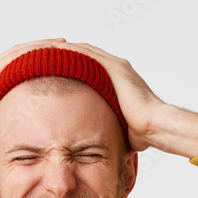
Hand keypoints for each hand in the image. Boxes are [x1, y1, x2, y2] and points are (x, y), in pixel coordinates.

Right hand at [0, 37, 70, 158]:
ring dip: (41, 47)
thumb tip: (15, 139)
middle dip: (42, 50)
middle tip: (63, 47)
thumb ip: (3, 127)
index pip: (16, 68)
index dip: (35, 62)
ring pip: (19, 53)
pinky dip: (33, 52)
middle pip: (19, 56)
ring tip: (62, 44)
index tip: (54, 62)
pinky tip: (48, 49)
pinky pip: (14, 58)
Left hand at [50, 41, 197, 156]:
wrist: (155, 127)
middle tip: (42, 58)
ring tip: (42, 52)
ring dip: (63, 51)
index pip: (88, 69)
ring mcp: (116, 67)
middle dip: (64, 57)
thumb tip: (94, 146)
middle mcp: (117, 70)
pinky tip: (52, 51)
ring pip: (83, 52)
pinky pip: (86, 54)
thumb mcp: (116, 127)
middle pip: (84, 57)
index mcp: (117, 82)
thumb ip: (104, 127)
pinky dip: (69, 51)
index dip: (70, 68)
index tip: (52, 72)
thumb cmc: (142, 133)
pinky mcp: (115, 68)